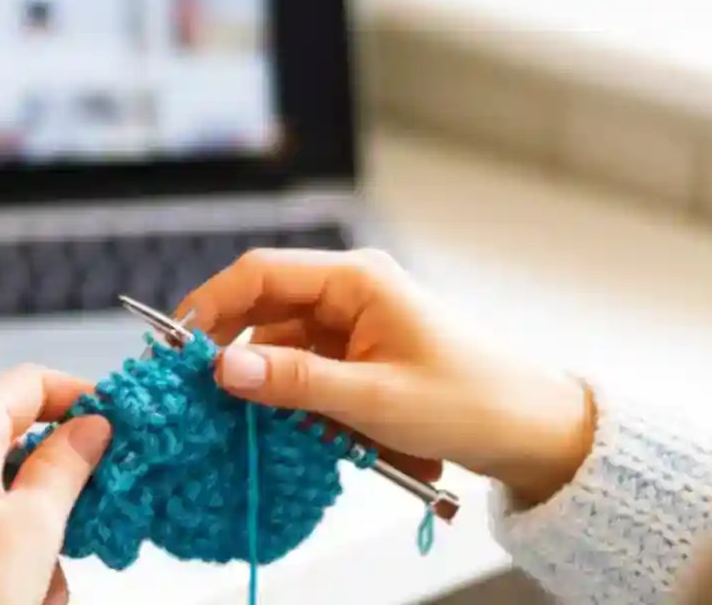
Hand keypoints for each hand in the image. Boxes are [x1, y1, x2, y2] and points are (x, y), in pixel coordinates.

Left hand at [0, 365, 110, 604]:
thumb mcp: (32, 527)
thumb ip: (65, 466)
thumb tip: (90, 425)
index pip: (27, 383)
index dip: (78, 396)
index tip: (119, 425)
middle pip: (15, 441)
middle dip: (61, 482)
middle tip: (98, 512)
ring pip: (3, 497)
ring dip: (39, 536)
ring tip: (43, 588)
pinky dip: (9, 560)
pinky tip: (23, 600)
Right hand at [179, 248, 594, 505]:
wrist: (535, 431)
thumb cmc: (471, 402)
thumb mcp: (373, 398)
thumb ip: (293, 383)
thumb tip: (222, 368)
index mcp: (356, 279)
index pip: (259, 274)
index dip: (211, 304)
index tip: (176, 346)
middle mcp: (350, 292)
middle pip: (265, 313)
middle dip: (243, 360)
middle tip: (215, 402)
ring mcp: (355, 324)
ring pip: (285, 352)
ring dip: (283, 395)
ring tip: (309, 433)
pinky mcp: (361, 355)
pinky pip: (310, 375)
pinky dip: (308, 408)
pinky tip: (332, 437)